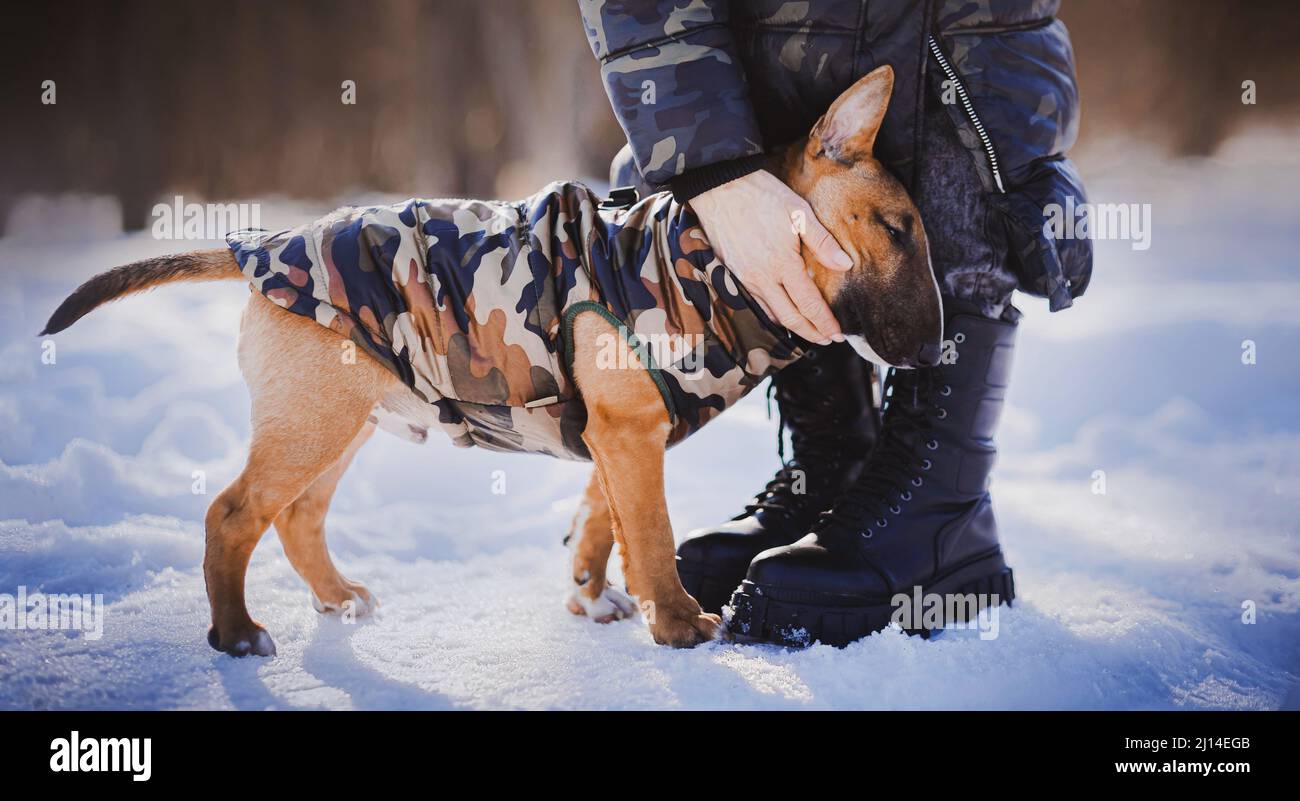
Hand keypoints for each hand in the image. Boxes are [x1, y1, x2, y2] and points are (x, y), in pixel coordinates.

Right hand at [689, 170, 851, 344]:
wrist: (718, 188)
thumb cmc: (760, 195)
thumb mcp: (799, 212)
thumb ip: (822, 242)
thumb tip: (845, 264)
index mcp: (782, 263)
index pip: (808, 304)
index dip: (824, 322)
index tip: (837, 334)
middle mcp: (762, 277)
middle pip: (789, 317)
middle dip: (810, 333)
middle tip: (827, 339)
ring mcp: (745, 277)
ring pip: (771, 312)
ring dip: (792, 325)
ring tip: (808, 329)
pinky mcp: (733, 273)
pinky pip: (757, 302)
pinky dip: (773, 313)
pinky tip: (782, 311)